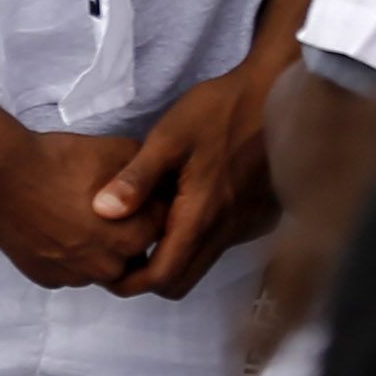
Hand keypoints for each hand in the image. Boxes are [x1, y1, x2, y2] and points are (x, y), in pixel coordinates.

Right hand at [0, 121, 158, 293]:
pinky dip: (65, 257)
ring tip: (75, 219)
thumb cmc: (61, 160)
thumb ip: (152, 174)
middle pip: (131, 255)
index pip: (160, 230)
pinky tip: (54, 230)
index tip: (133, 199)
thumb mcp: (119, 151)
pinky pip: (67, 273)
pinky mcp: (48, 279)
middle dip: (123, 235)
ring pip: (98, 268)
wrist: (1, 174)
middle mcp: (110, 264)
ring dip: (95, 250)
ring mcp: (77, 276)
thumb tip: (164, 184)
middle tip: (102, 210)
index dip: (148, 211)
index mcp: (135, 235)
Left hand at [95, 49, 289, 299]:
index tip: (107, 269)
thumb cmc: (219, 111)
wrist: (274, 92)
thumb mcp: (168, 139)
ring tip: (142, 230)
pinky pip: (221, 243)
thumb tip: (101, 213)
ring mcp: (247, 224)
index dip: (131, 282)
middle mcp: (228, 230)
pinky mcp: (258, 214)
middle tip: (119, 252)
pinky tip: (178, 210)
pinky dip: (196, 241)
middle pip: (183, 281)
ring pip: (203, 263)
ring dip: (173, 257)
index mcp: (202, 216)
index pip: (164, 278)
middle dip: (148, 277)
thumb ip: (136, 179)